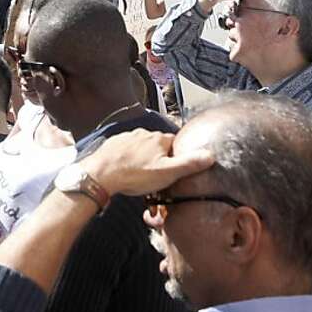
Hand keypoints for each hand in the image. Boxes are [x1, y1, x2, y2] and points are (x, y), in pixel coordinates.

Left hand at [79, 129, 213, 197]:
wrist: (101, 174)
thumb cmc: (134, 175)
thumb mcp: (167, 173)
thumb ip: (189, 164)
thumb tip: (210, 155)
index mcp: (159, 139)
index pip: (175, 144)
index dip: (177, 157)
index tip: (176, 168)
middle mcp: (144, 134)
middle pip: (158, 146)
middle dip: (160, 159)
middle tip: (157, 178)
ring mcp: (128, 137)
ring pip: (142, 148)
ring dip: (144, 159)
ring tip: (141, 177)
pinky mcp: (114, 143)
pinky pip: (126, 150)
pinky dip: (129, 159)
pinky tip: (127, 170)